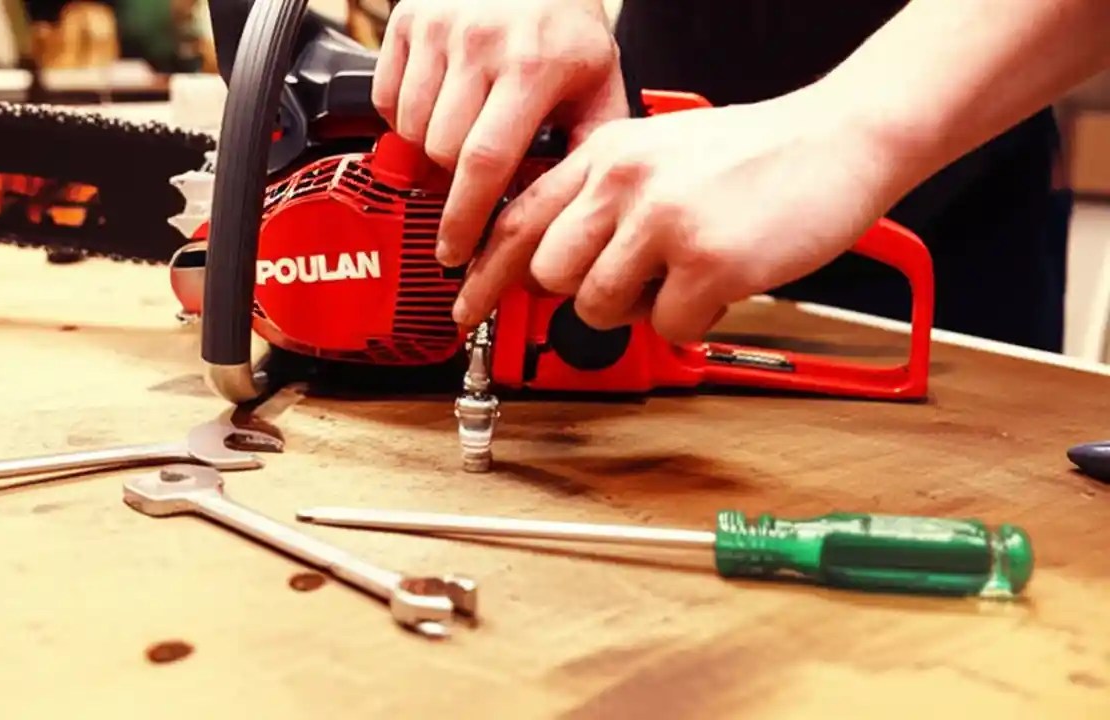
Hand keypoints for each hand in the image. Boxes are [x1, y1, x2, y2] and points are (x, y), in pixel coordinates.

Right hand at [371, 0, 627, 265]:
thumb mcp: (598, 81)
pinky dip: (403, 118)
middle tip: (470, 186)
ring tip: (460, 136)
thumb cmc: (565, 22)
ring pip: (410, 129)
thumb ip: (587, 147)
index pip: (485, 162)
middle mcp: (482, 43)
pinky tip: (437, 106)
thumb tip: (568, 215)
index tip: (456, 251)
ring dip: (429, 149)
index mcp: (534, 66)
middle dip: (453, 183)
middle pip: (442, 151)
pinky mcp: (407, 20)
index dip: (464, 217)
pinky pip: (386, 98)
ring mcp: (439, 29)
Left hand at [452, 89, 908, 342]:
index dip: (483, 271)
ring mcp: (663, 220)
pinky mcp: (708, 260)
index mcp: (605, 154)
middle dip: (582, 293)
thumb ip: (602, 198)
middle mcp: (622, 182)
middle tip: (629, 283)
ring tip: (682, 278)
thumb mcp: (658, 155)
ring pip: (597, 306)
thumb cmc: (754, 155)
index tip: (464, 304)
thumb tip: (552, 264)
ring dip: (638, 310)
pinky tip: (718, 288)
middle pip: (549, 274)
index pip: (516, 219)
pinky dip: (692, 323)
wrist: (838, 138)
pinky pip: (666, 327)